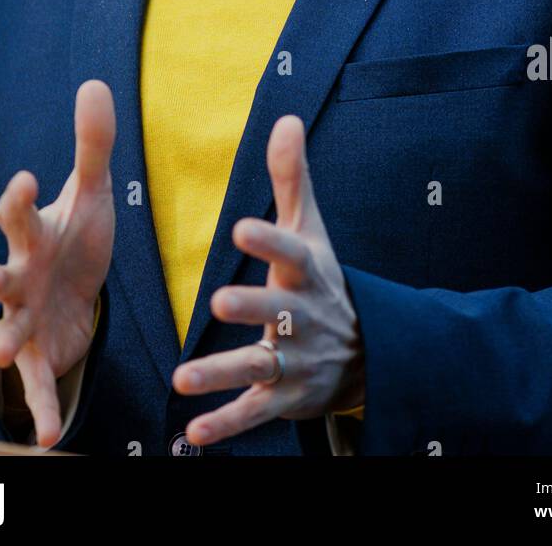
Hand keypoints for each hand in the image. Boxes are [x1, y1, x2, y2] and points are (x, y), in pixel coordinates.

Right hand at [0, 78, 115, 447]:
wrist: (73, 293)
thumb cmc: (75, 238)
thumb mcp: (89, 193)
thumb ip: (92, 145)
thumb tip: (93, 81)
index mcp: (34, 234)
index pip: (19, 213)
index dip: (19, 198)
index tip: (26, 177)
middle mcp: (20, 276)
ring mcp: (25, 318)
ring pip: (5, 330)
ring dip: (0, 340)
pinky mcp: (41, 353)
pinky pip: (38, 384)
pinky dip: (42, 410)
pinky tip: (50, 437)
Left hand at [172, 114, 363, 446]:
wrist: (369, 351)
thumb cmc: (323, 279)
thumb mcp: (311, 229)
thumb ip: (292, 178)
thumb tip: (287, 118)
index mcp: (307, 272)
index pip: (290, 252)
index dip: (268, 240)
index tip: (241, 227)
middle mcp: (302, 317)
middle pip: (277, 312)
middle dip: (251, 309)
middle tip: (218, 301)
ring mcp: (295, 360)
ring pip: (259, 368)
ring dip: (222, 375)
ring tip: (182, 379)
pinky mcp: (285, 398)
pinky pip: (255, 412)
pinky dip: (226, 425)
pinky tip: (192, 434)